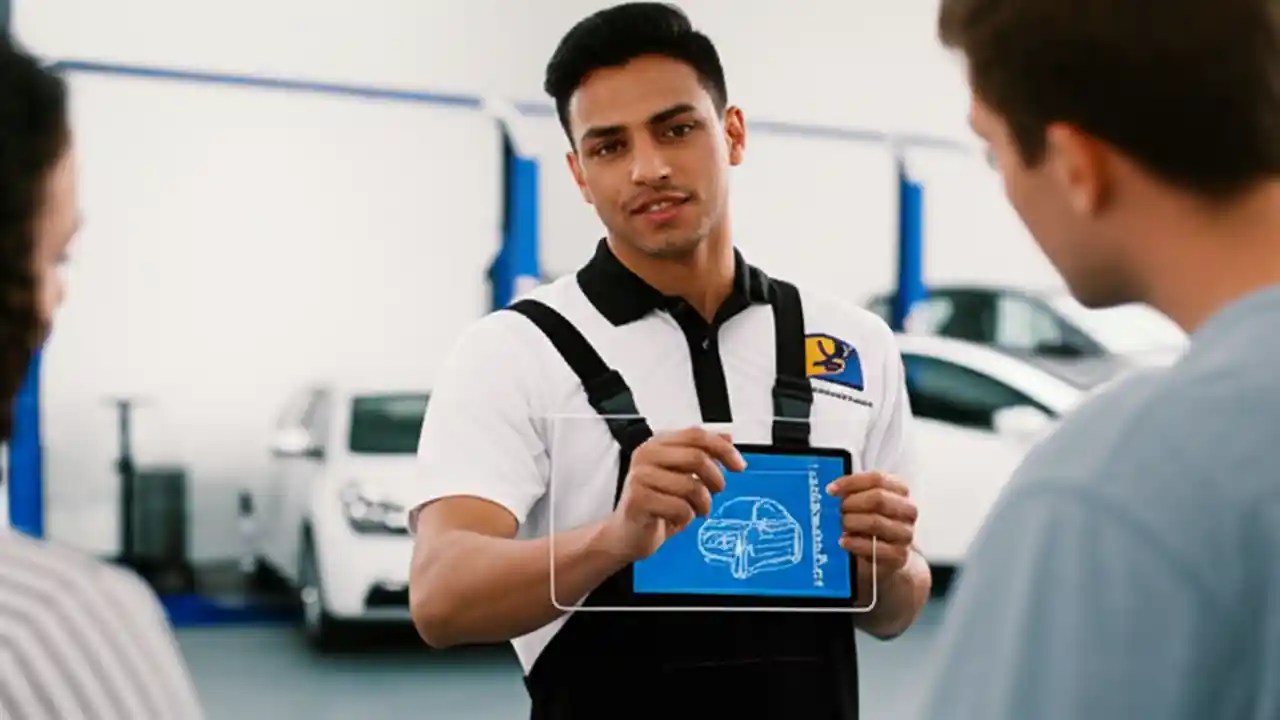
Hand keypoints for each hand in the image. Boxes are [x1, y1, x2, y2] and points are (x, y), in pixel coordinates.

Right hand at [600, 427, 746, 562]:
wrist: (627, 534)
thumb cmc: (655, 504)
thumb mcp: (682, 475)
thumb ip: (702, 454)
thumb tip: (727, 437)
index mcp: (657, 444)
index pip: (696, 435)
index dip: (723, 449)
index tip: (739, 465)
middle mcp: (646, 455)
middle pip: (697, 457)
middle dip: (715, 479)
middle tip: (716, 492)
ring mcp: (640, 477)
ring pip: (691, 485)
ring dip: (702, 504)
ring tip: (695, 510)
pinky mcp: (638, 500)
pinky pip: (680, 507)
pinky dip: (686, 518)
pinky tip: (676, 519)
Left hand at [826, 471, 917, 582]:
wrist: (884, 556)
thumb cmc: (870, 523)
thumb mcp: (863, 504)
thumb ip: (851, 493)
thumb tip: (832, 490)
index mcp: (899, 491)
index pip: (877, 479)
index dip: (851, 482)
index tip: (831, 489)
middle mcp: (907, 510)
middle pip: (878, 499)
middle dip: (852, 503)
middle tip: (838, 510)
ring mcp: (905, 533)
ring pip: (875, 522)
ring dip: (852, 523)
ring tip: (841, 525)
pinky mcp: (899, 555)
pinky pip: (875, 547)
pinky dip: (855, 544)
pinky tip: (844, 542)